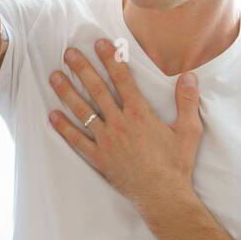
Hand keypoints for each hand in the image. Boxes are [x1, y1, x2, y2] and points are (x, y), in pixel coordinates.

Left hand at [47, 38, 202, 209]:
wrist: (163, 196)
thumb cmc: (176, 164)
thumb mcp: (189, 130)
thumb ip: (187, 101)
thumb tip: (189, 75)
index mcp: (140, 114)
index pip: (122, 79)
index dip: (111, 59)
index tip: (100, 43)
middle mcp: (120, 124)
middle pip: (97, 90)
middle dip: (82, 68)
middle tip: (68, 52)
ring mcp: (106, 141)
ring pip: (82, 111)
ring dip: (67, 92)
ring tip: (54, 76)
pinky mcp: (98, 158)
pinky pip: (76, 140)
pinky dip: (63, 127)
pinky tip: (51, 115)